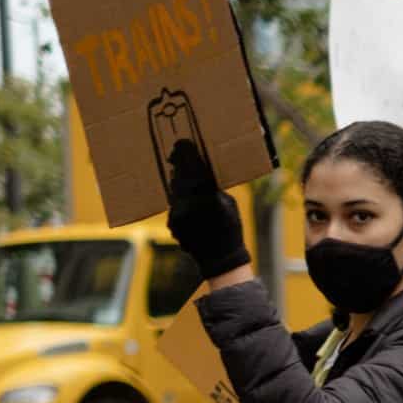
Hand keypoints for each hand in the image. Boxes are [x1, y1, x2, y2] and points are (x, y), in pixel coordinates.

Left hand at [165, 140, 250, 279]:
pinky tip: (185, 202)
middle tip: (175, 153)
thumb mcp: (229, 205)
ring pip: (174, 191)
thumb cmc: (231, 230)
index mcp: (208, 196)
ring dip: (177, 183)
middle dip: (178, 166)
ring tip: (180, 176)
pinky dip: (178, 202)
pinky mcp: (172, 223)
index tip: (182, 142)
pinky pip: (174, 206)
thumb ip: (213, 188)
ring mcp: (179, 215)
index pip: (195, 169)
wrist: (220, 260)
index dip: (187, 154)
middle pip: (180, 178)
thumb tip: (201, 171)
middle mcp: (191, 204)